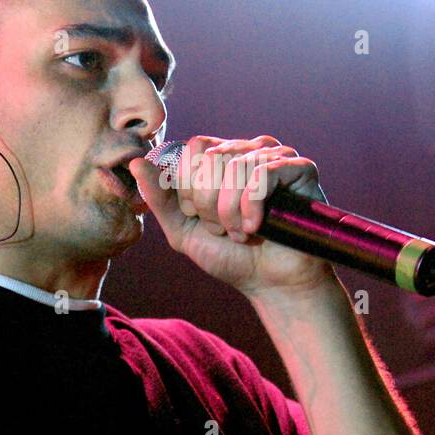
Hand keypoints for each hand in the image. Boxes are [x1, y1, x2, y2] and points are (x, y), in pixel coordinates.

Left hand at [129, 135, 336, 297]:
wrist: (271, 284)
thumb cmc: (230, 256)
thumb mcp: (183, 229)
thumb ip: (159, 198)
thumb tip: (136, 162)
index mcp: (220, 157)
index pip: (191, 152)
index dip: (191, 192)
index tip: (205, 219)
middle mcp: (247, 150)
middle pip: (210, 159)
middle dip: (210, 205)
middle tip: (226, 229)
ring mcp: (275, 156)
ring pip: (235, 167)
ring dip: (231, 212)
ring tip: (244, 232)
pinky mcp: (299, 168)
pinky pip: (263, 174)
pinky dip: (253, 208)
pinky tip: (259, 227)